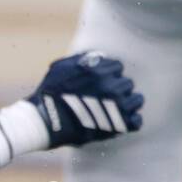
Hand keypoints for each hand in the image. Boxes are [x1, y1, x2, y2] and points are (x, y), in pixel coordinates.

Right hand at [27, 51, 143, 147]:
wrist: (44, 123)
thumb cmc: (50, 94)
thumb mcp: (61, 68)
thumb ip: (82, 58)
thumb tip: (100, 56)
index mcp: (100, 71)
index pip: (118, 67)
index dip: (109, 74)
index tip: (100, 82)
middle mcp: (110, 87)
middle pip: (127, 83)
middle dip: (117, 88)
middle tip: (105, 98)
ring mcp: (116, 107)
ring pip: (137, 100)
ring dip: (128, 103)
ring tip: (115, 109)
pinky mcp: (117, 126)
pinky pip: (137, 121)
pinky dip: (130, 121)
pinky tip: (119, 121)